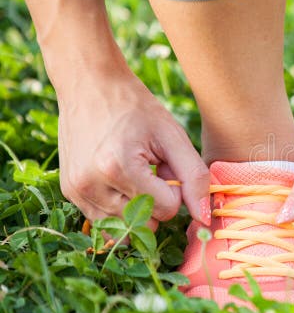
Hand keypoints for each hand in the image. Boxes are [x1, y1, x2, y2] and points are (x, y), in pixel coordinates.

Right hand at [57, 64, 209, 229]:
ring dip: (138, 204)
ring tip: (134, 171)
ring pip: (125, 226)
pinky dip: (119, 206)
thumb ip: (194, 177)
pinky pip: (104, 221)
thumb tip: (204, 218)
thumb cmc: (136, 108)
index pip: (166, 210)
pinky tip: (120, 179)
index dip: (174, 190)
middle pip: (145, 222)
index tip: (166, 165)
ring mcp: (76, 190)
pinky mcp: (69, 192)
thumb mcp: (173, 136)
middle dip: (156, 199)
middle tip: (150, 168)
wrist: (90, 85)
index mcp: (118, 167)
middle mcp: (91, 184)